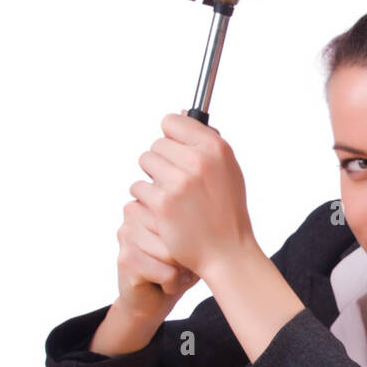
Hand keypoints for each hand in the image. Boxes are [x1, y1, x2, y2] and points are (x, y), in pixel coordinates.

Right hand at [113, 197, 200, 321]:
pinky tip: (163, 284)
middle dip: (186, 255)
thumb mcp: (196, 242)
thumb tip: (213, 215)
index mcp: (151, 200)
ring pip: (174, 253)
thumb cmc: (177, 269)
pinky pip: (168, 273)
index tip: (187, 246)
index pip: (186, 210)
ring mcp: (126, 233)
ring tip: (171, 273)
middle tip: (177, 263)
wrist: (150, 302)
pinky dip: (174, 284)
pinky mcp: (126, 259)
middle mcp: (134, 210)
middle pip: (179, 231)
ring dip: (180, 271)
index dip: (195, 237)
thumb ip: (201, 222)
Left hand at [128, 111, 256, 279]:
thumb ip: (205, 142)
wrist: (227, 252)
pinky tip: (165, 212)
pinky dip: (147, 200)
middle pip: (156, 144)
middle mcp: (199, 161)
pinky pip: (138, 188)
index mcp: (216, 148)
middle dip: (163, 162)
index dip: (172, 138)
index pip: (172, 121)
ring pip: (145, 164)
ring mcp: (179, 182)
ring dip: (152, 179)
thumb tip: (181, 114)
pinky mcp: (163, 203)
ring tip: (172, 197)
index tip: (178, 153)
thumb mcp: (228, 170)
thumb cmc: (227, 211)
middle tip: (179, 184)